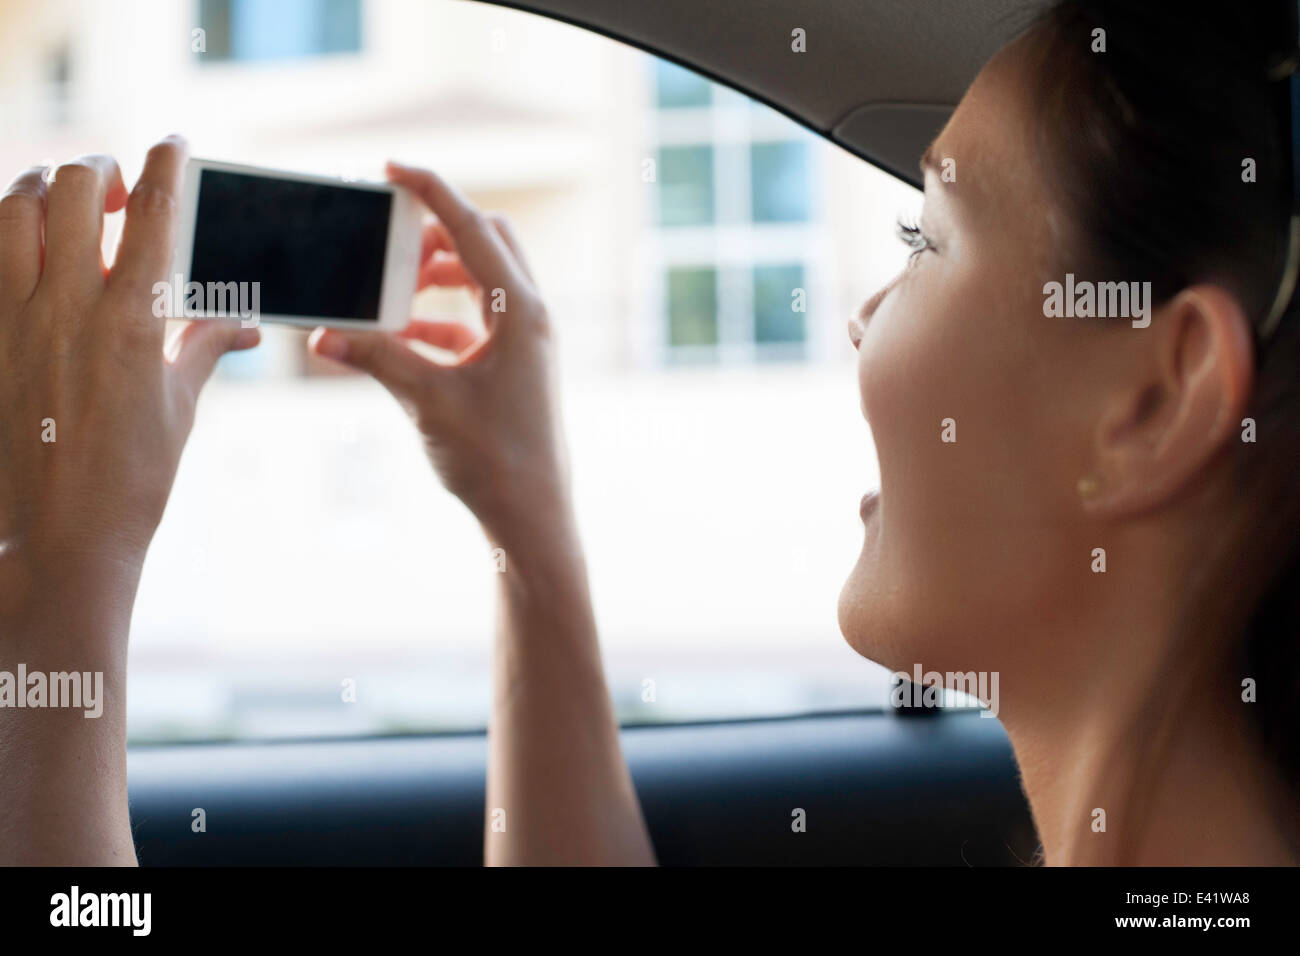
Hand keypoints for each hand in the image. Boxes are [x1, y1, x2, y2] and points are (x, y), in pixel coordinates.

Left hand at [0, 138, 259, 580]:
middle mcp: (66, 308)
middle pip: (72, 188)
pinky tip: (19, 251)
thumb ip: (204, 349)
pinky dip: (1, 239)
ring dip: (37, 190)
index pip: (154, 213)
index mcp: (132, 322)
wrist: (54, 542)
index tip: (172, 144)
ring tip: (58, 203)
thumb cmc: (130, 483)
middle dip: (97, 168)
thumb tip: (246, 326)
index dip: (165, 165)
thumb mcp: (179, 411)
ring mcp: (11, 321)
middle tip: (115, 186)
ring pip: (10, 211)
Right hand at [309, 162, 568, 541]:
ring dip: (437, 277)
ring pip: (483, 280)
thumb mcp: (426, 401)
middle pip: (488, 241)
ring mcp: (528, 342)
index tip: (391, 168)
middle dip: (437, 233)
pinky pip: (476, 322)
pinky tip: (399, 340)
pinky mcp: (516, 367)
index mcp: (519, 312)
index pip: (473, 228)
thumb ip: (376, 358)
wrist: (532, 516)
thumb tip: (322, 333)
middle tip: (387, 244)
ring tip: (389, 293)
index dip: (431, 191)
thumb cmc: (494, 460)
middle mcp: (531, 317)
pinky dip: (439, 320)